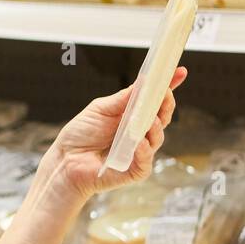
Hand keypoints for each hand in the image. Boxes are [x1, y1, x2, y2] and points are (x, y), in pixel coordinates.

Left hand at [46, 67, 187, 204]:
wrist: (64, 160)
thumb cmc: (80, 135)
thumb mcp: (100, 109)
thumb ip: (123, 99)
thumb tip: (144, 82)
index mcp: (131, 116)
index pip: (155, 100)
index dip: (168, 87)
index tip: (180, 72)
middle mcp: (138, 133)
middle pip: (162, 118)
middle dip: (166, 105)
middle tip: (163, 94)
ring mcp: (138, 152)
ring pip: (157, 139)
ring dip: (155, 128)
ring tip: (149, 121)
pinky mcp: (133, 171)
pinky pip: (145, 162)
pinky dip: (144, 152)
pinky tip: (139, 143)